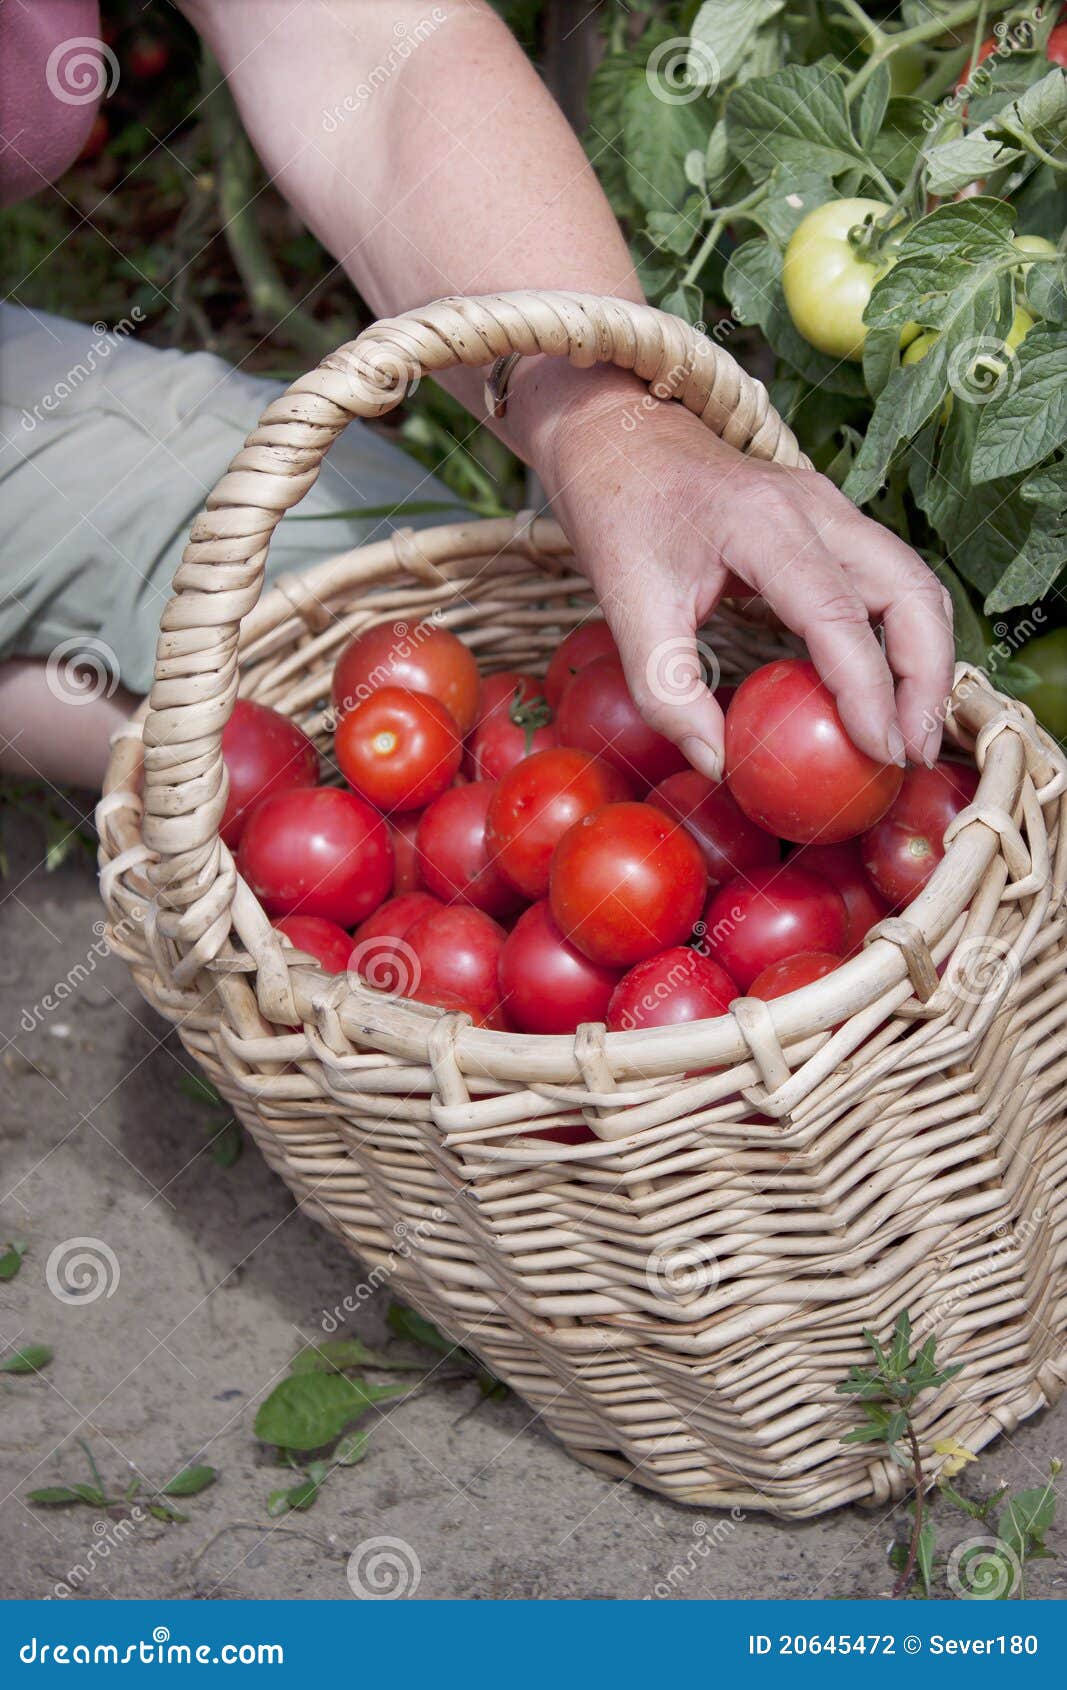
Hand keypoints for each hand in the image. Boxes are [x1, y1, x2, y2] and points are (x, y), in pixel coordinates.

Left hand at [509, 361, 954, 780]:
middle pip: (910, 592)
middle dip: (926, 679)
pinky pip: (891, 583)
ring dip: (925, 661)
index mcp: (764, 523)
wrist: (620, 438)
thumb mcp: (626, 608)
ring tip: (910, 734)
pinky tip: (886, 694)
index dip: (869, 690)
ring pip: (914, 585)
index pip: (839, 615)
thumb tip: (716, 764)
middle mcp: (816, 509)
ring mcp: (832, 511)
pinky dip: (903, 639)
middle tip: (911, 754)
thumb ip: (666, 691)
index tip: (880, 752)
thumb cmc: (619, 517)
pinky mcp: (832, 524)